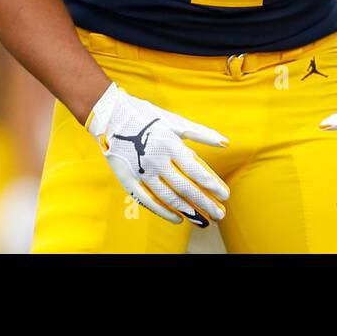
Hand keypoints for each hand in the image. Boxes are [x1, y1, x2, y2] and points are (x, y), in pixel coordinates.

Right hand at [85, 82, 229, 225]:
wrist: (111, 115)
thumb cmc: (148, 117)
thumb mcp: (174, 122)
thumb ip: (201, 133)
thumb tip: (225, 142)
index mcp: (169, 143)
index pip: (195, 170)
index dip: (211, 185)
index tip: (225, 195)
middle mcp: (156, 159)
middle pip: (184, 187)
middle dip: (204, 203)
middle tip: (220, 214)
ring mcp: (141, 171)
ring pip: (167, 197)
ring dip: (187, 210)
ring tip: (202, 219)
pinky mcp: (127, 179)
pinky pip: (147, 201)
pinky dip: (163, 212)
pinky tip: (178, 218)